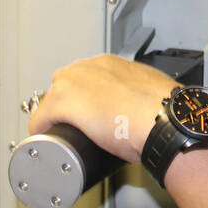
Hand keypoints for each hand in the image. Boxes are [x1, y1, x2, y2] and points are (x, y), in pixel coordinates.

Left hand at [27, 54, 180, 163]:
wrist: (165, 119)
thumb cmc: (166, 110)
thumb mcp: (154, 93)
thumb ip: (145, 96)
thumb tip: (148, 112)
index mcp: (111, 63)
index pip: (85, 79)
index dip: (83, 100)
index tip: (87, 114)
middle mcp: (90, 67)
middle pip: (64, 87)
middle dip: (67, 108)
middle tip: (77, 128)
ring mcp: (74, 82)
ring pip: (51, 102)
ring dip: (54, 119)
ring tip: (64, 138)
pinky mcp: (63, 102)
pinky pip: (41, 119)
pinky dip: (41, 132)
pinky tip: (46, 144)